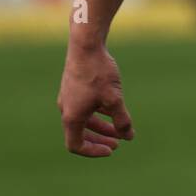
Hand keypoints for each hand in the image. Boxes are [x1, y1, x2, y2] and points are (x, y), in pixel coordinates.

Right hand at [58, 36, 134, 156]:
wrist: (86, 44)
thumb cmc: (98, 72)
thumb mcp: (114, 99)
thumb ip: (122, 120)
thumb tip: (129, 137)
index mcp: (71, 116)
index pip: (76, 145)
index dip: (93, 151)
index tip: (112, 149)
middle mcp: (66, 108)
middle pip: (81, 133)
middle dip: (100, 139)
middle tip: (119, 143)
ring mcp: (68, 96)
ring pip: (84, 119)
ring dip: (101, 126)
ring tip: (120, 128)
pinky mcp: (73, 85)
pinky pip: (84, 106)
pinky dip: (98, 112)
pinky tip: (114, 108)